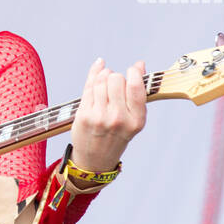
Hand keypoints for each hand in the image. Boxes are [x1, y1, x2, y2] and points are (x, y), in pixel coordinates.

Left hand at [69, 57, 146, 175]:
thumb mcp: (133, 119)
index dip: (134, 72)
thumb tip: (140, 64)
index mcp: (136, 121)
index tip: (133, 69)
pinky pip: (88, 87)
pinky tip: (97, 75)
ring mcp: (99, 117)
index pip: (135, 87)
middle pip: (116, 79)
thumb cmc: (116, 135)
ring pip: (101, 81)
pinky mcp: (84, 115)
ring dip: (103, 76)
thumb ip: (137, 92)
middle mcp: (118, 119)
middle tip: (115, 83)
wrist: (96, 159)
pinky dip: (93, 76)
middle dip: (116, 77)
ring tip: (105, 82)